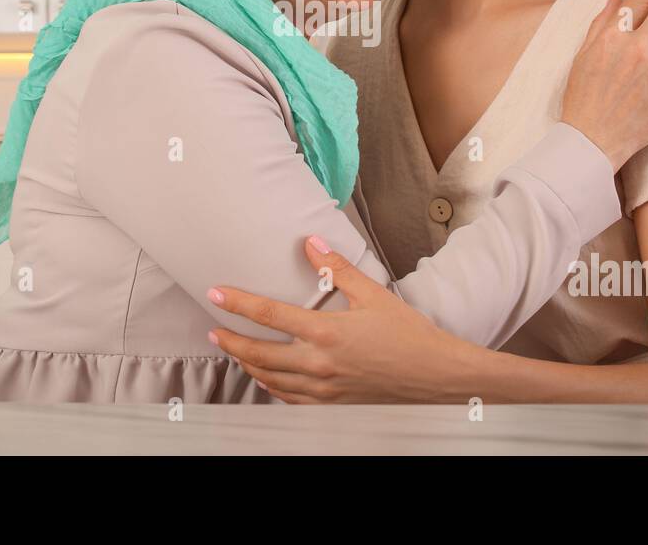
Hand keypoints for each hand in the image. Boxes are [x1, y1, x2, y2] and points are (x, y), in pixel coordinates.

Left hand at [208, 237, 475, 402]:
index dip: (238, 303)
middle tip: (213, 329)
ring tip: (233, 351)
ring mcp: (322, 389)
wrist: (435, 377)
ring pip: (270, 379)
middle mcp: (318, 364)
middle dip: (231, 341)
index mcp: (326, 332)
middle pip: (259, 353)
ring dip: (246, 364)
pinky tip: (266, 377)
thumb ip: (338, 269)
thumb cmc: (408, 335)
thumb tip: (311, 243)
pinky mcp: (331, 404)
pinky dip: (270, 386)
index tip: (216, 294)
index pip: (269, 315)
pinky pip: (289, 398)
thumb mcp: (373, 295)